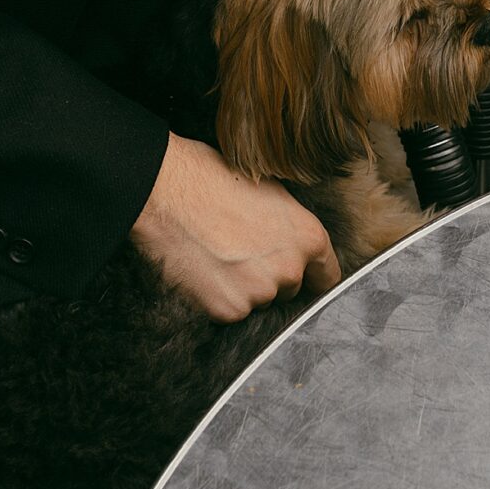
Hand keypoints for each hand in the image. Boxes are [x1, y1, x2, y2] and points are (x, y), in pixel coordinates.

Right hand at [130, 133, 340, 321]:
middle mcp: (290, 271)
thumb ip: (288, 227)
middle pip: (288, 289)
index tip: (300, 277)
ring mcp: (258, 294)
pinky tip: (201, 269)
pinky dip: (216, 297)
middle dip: (270, 277)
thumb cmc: (212, 178)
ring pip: (257, 301)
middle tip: (239, 252)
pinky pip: (228, 310)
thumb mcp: (269, 192)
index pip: (326, 278)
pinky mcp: (226, 310)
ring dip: (242, 288)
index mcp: (308, 238)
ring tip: (216, 255)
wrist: (163, 190)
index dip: (311, 276)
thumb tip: (289, 243)